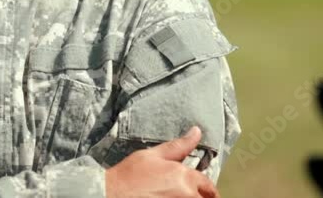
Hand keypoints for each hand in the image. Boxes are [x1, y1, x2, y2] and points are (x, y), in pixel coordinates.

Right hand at [104, 126, 218, 197]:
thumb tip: (196, 132)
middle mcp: (188, 196)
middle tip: (188, 193)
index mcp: (186, 178)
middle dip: (201, 197)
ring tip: (173, 195)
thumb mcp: (153, 155)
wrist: (113, 194)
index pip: (209, 187)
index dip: (207, 189)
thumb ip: (179, 146)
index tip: (203, 191)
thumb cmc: (130, 175)